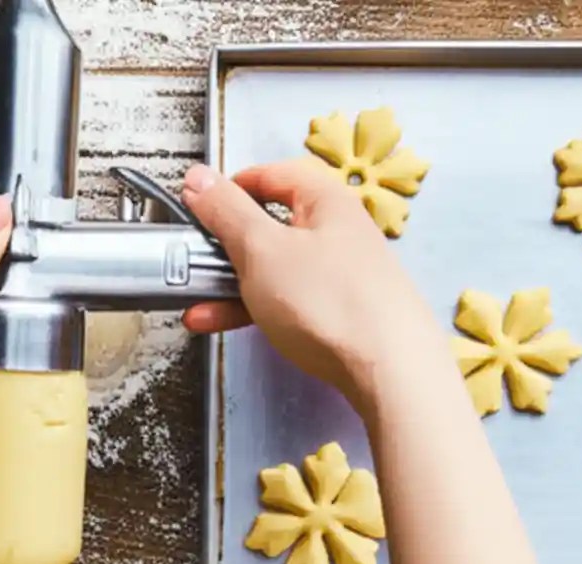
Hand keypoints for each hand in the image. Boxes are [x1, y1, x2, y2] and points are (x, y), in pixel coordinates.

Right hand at [181, 161, 444, 405]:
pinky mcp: (341, 313)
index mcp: (324, 200)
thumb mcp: (262, 249)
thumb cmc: (326, 301)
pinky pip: (287, 300)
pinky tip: (221, 323)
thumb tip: (198, 176)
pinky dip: (254, 308)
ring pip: (274, 269)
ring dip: (230, 285)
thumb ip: (226, 211)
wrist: (391, 371)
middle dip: (223, 246)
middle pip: (270, 225)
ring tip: (195, 306)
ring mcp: (341, 274)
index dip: (229, 188)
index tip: (197, 209)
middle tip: (190, 262)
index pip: (270, 174)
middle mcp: (337, 231)